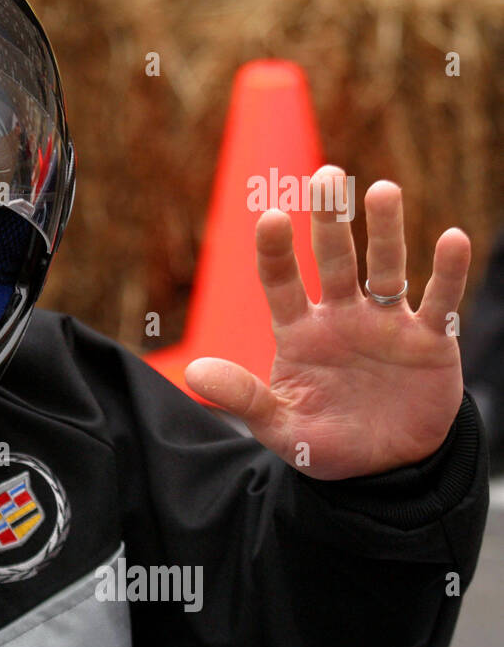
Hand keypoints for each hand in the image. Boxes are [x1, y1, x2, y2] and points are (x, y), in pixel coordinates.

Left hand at [184, 165, 471, 479]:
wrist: (384, 470)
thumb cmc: (324, 443)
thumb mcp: (279, 427)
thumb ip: (243, 398)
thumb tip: (193, 374)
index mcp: (300, 332)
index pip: (281, 282)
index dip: (276, 251)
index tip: (272, 217)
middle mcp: (342, 317)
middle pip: (334, 260)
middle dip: (330, 220)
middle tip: (327, 176)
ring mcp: (386, 324)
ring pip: (387, 267)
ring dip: (386, 230)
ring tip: (381, 190)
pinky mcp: (429, 341)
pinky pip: (440, 301)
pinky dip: (447, 272)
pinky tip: (452, 240)